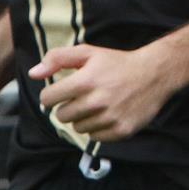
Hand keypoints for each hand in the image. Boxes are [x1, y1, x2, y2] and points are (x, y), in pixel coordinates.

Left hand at [30, 43, 176, 143]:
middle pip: (61, 116)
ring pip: (78, 128)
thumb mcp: (88, 53)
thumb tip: (33, 74)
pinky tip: (108, 114)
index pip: (48, 99)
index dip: (52, 95)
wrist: (155, 74)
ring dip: (83, 118)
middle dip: (67, 107)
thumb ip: (57, 58)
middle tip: (82, 98)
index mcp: (85, 81)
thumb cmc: (117, 63)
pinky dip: (98, 128)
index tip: (61, 92)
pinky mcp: (121, 130)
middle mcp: (97, 101)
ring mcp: (110, 118)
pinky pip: (94, 137)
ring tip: (97, 105)